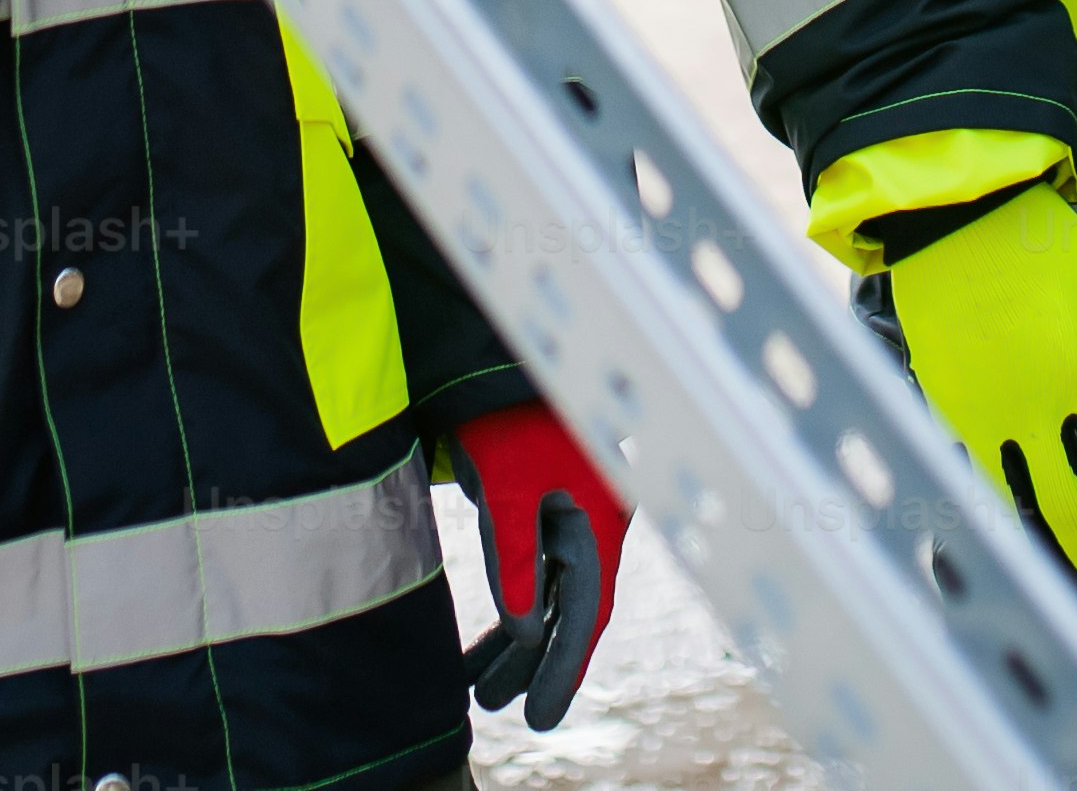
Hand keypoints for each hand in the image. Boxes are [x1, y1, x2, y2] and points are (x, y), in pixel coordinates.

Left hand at [437, 402, 627, 728]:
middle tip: (497, 708)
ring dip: (516, 640)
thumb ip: (516, 558)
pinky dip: (511, 603)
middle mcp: (590, 525)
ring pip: (547, 594)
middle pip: (566, 611)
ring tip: (478, 687)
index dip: (564, 669)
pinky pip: (532, 571)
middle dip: (532, 662)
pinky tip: (487, 636)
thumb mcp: (507, 490)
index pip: (585, 613)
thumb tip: (526, 629)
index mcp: (597, 523)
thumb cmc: (506, 418)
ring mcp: (566, 517)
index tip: (540, 718)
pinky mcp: (540, 507)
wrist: (492, 358)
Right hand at [884, 182, 1076, 579]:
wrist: (954, 216)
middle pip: (1065, 505)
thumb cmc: (1046, 250)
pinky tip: (1007, 514)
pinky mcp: (941, 404)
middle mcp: (1030, 410)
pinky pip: (970, 470)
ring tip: (1060, 554)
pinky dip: (993, 501)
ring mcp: (979, 412)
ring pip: (1013, 499)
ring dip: (1041, 534)